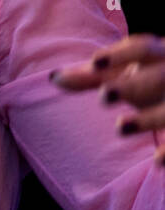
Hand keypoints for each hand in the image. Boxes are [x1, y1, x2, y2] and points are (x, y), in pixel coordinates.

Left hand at [51, 33, 164, 165]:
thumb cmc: (150, 82)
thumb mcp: (124, 77)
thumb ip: (91, 76)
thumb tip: (54, 78)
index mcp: (159, 55)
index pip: (143, 48)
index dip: (121, 55)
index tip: (95, 62)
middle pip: (159, 76)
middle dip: (132, 85)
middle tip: (104, 95)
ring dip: (150, 117)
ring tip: (120, 128)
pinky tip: (156, 161)